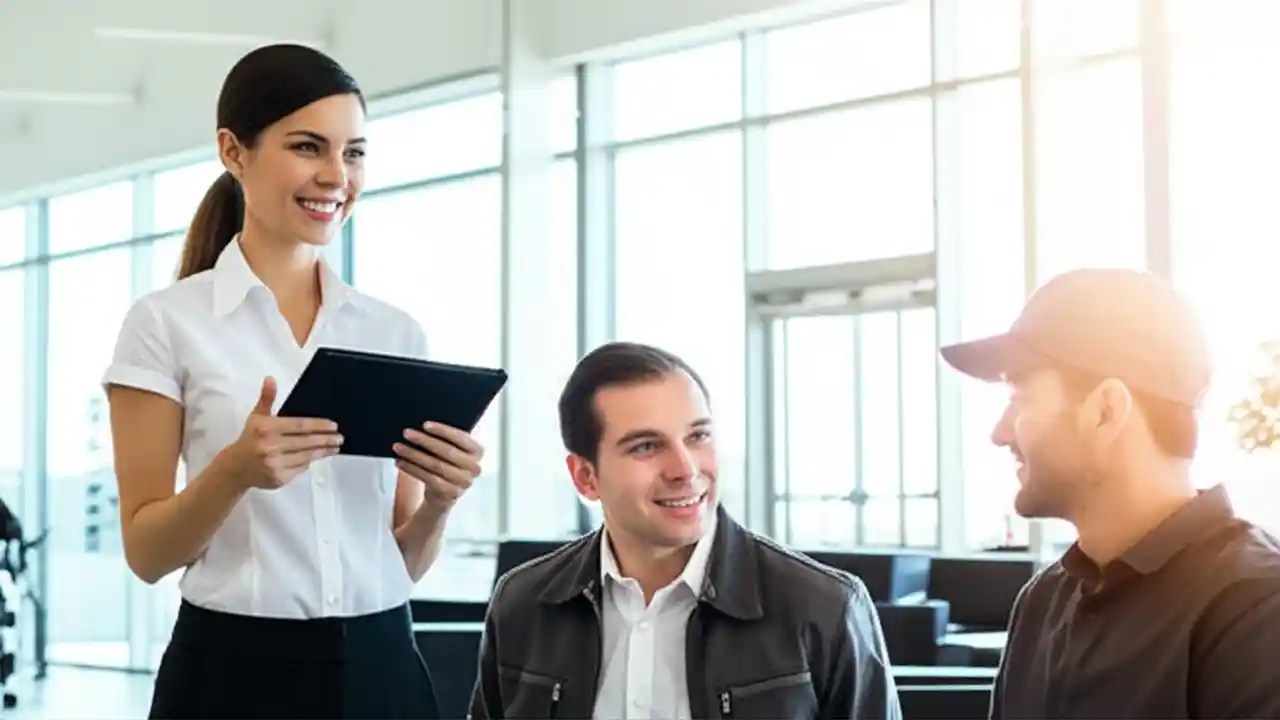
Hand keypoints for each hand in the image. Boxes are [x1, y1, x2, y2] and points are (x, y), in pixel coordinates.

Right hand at [227, 377, 342, 490]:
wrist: (235, 467)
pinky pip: (300, 468)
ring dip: (322, 451)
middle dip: (326, 439)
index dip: (319, 425)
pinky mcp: (278, 478)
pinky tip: (317, 457)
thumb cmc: (250, 439)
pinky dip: (309, 462)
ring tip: (334, 447)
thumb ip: (267, 398)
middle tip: (340, 437)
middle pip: (306, 442)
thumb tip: (271, 379)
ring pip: (306, 456)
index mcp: (266, 428)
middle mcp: (270, 446)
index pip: (299, 426)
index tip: (333, 425)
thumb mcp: (257, 416)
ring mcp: (274, 464)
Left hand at [393, 422, 483, 508]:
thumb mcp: (452, 450)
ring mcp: (464, 482)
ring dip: (414, 455)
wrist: (445, 493)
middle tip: (406, 433)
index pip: (461, 437)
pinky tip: (400, 462)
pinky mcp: (451, 493)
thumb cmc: (446, 463)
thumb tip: (423, 425)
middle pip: (447, 451)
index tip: (424, 425)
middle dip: (424, 441)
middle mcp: (475, 467)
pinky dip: (412, 469)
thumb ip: (446, 438)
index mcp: (478, 451)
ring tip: (398, 447)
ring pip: (435, 465)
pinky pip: (428, 478)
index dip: (443, 430)